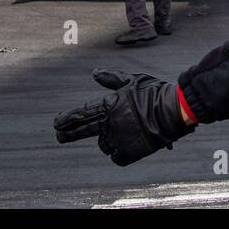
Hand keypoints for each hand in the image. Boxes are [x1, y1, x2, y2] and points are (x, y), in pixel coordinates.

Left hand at [54, 70, 193, 165]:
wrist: (172, 112)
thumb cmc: (154, 93)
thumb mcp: (132, 81)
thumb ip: (111, 80)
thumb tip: (94, 73)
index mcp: (109, 105)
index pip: (81, 114)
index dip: (67, 119)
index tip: (56, 123)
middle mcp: (109, 123)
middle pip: (82, 131)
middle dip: (68, 134)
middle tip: (59, 136)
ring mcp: (116, 139)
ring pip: (104, 143)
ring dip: (109, 139)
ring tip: (127, 131)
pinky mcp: (126, 153)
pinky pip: (116, 155)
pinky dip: (120, 151)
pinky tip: (131, 142)